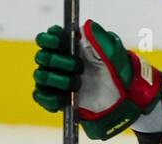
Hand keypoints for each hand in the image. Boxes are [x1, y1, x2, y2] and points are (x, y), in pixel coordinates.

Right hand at [33, 20, 161, 140]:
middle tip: (78, 67)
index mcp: (67, 46)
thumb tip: (87, 27)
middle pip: (42, 57)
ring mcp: (54, 80)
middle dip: (59, 61)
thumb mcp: (112, 52)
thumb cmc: (115, 71)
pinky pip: (41, 97)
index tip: (62, 44)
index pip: (46, 38)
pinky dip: (51, 99)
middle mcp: (57, 62)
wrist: (120, 97)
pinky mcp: (55, 98)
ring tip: (77, 84)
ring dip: (58, 80)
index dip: (50, 40)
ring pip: (40, 77)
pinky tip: (65, 98)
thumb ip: (100, 38)